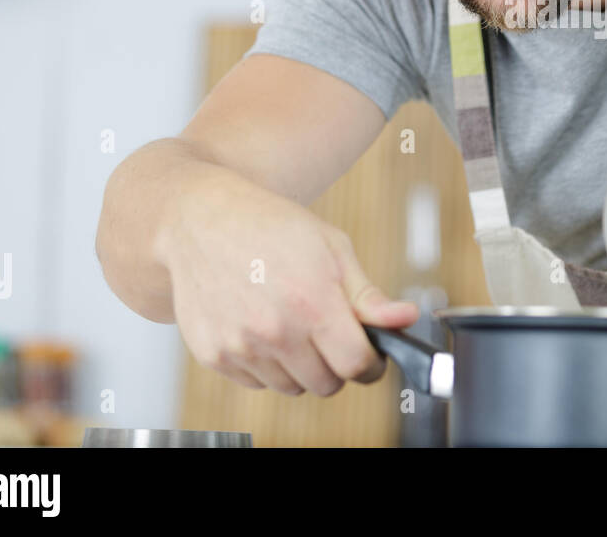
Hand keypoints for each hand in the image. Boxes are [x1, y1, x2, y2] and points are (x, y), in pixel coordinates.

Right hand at [159, 181, 419, 394]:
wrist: (200, 220)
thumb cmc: (271, 227)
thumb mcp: (332, 248)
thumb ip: (369, 295)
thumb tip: (406, 319)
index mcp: (312, 301)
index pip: (356, 365)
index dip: (371, 363)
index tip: (370, 354)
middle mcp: (275, 330)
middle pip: (326, 383)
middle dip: (336, 364)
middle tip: (329, 333)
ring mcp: (240, 346)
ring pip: (291, 386)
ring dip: (301, 366)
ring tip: (293, 325)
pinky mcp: (213, 355)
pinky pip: (256, 382)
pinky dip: (266, 365)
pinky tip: (262, 327)